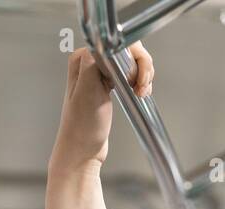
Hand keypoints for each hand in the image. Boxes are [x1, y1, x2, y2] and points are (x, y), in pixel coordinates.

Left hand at [48, 44, 152, 176]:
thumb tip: (102, 44)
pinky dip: (140, 82)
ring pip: (133, 61)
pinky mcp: (108, 84)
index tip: (136, 78)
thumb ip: (92, 64)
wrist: (83, 151)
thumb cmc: (82, 127)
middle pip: (129, 49)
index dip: (134, 58)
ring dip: (143, 76)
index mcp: (83, 59)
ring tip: (140, 93)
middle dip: (142, 68)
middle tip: (141, 87)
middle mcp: (90, 62)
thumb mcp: (86, 92)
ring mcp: (100, 73)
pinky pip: (131, 73)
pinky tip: (139, 93)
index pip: (119, 42)